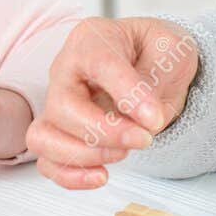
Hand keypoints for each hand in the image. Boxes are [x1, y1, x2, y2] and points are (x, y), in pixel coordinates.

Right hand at [25, 16, 198, 189]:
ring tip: (122, 153)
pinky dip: (71, 176)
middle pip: (62, 106)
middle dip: (104, 131)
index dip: (126, 93)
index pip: (99, 64)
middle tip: (142, 139)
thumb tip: (146, 119)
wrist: (153, 63)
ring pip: (43, 137)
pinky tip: (101, 175)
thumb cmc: (155, 51)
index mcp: (92, 39)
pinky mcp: (59, 133)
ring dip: (83, 155)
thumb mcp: (172, 49)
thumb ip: (158, 78)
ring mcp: (57, 103)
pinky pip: (47, 162)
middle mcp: (65, 70)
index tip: (153, 119)